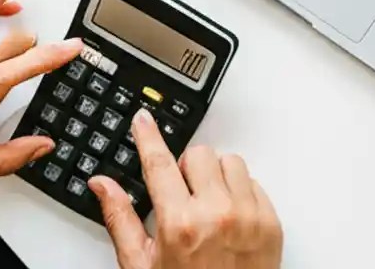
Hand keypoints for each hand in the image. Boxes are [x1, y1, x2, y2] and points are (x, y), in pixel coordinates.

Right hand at [90, 110, 283, 268]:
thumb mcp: (142, 265)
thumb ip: (121, 218)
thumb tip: (103, 185)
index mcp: (180, 223)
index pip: (159, 162)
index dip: (148, 136)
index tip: (144, 120)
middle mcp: (217, 214)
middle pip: (198, 154)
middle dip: (186, 168)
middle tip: (181, 193)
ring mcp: (248, 216)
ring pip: (230, 162)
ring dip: (216, 176)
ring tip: (207, 204)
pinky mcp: (271, 222)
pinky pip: (254, 183)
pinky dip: (240, 192)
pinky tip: (228, 216)